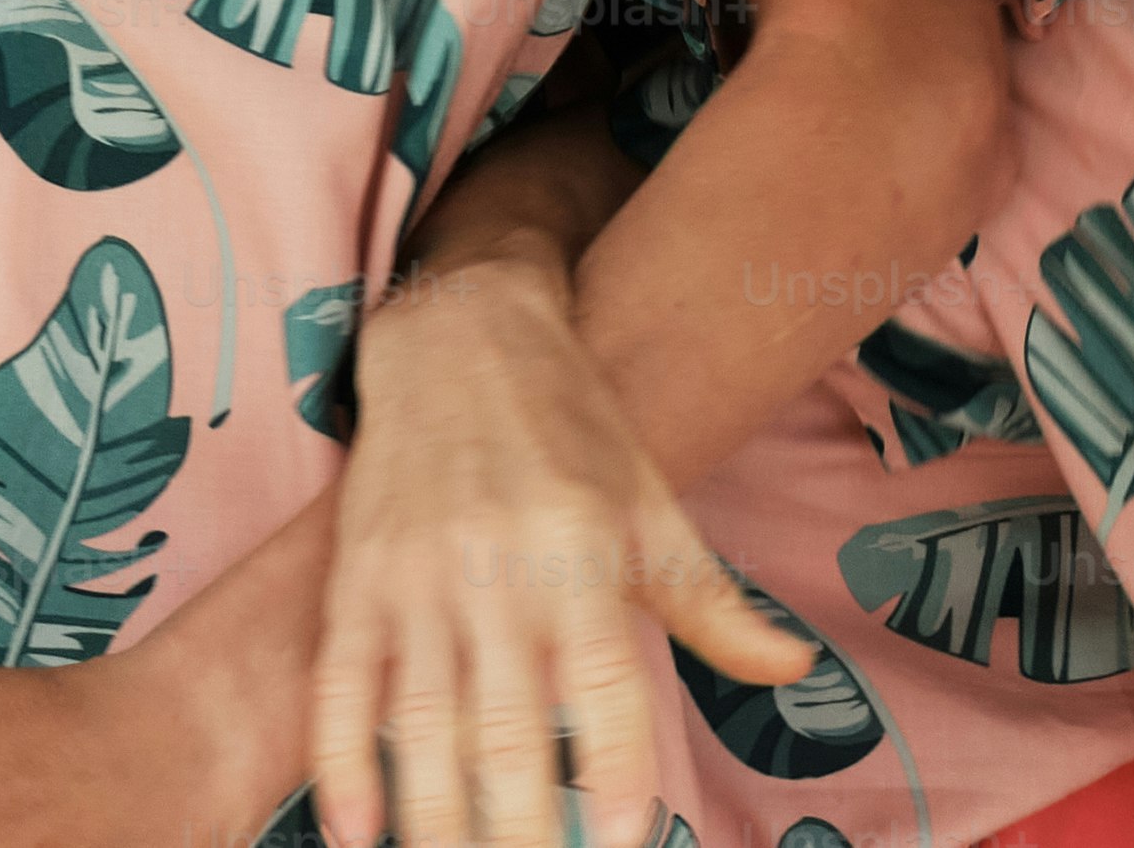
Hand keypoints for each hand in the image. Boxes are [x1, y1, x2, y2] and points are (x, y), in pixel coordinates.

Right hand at [309, 248, 806, 847]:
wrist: (458, 335)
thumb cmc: (571, 429)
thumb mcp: (651, 504)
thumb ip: (711, 603)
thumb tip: (793, 669)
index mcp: (580, 553)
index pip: (605, 688)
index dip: (618, 773)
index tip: (626, 840)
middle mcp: (494, 569)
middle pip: (504, 729)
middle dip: (521, 830)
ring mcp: (414, 577)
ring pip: (420, 726)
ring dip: (436, 821)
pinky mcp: (355, 579)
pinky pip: (340, 687)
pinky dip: (343, 765)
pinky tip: (359, 832)